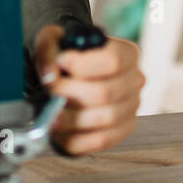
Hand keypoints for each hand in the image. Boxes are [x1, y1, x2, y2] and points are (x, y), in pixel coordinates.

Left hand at [33, 24, 144, 154]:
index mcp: (126, 53)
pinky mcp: (122, 130)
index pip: (113, 60)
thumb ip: (48, 51)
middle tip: (49, 91)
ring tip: (51, 113)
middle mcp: (134, 80)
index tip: (60, 62)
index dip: (82, 65)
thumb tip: (50, 76)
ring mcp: (131, 107)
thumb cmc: (65, 57)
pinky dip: (76, 138)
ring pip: (105, 119)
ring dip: (70, 118)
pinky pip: (101, 140)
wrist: (70, 76)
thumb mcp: (53, 41)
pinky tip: (60, 130)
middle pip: (106, 93)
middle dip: (70, 94)